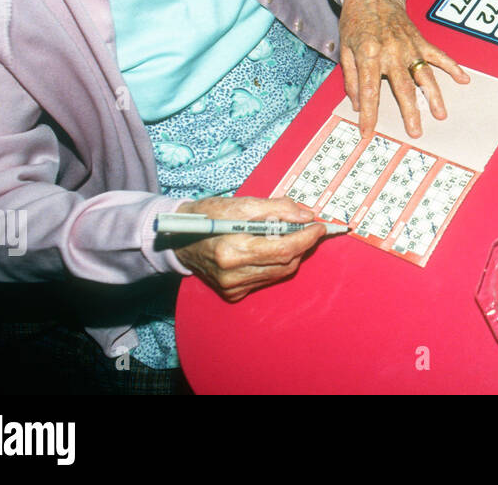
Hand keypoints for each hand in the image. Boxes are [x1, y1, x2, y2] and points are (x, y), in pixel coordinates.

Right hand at [173, 197, 325, 301]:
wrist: (178, 239)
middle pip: (285, 263)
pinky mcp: (233, 293)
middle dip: (302, 244)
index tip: (319, 227)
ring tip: (287, 235)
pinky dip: (275, 263)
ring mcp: (232, 287)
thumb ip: (277, 208)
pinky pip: (267, 279)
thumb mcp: (241, 204)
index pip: (283, 250)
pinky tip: (268, 249)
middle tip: (307, 227)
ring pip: (279, 273)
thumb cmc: (209, 217)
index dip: (306, 238)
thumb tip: (305, 215)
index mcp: (232, 251)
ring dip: (290, 254)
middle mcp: (232, 275)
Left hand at [338, 0, 469, 137]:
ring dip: (433, 96)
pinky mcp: (420, 40)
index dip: (369, 114)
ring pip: (424, 75)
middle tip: (416, 131)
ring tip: (440, 114)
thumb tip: (357, 103)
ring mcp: (409, 46)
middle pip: (402, 87)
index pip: (369, 91)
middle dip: (410, 111)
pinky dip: (452, 67)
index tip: (368, 132)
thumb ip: (350, 77)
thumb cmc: (356, 21)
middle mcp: (391, 51)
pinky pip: (438, 55)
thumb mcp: (344, 49)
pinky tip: (463, 79)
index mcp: (369, 54)